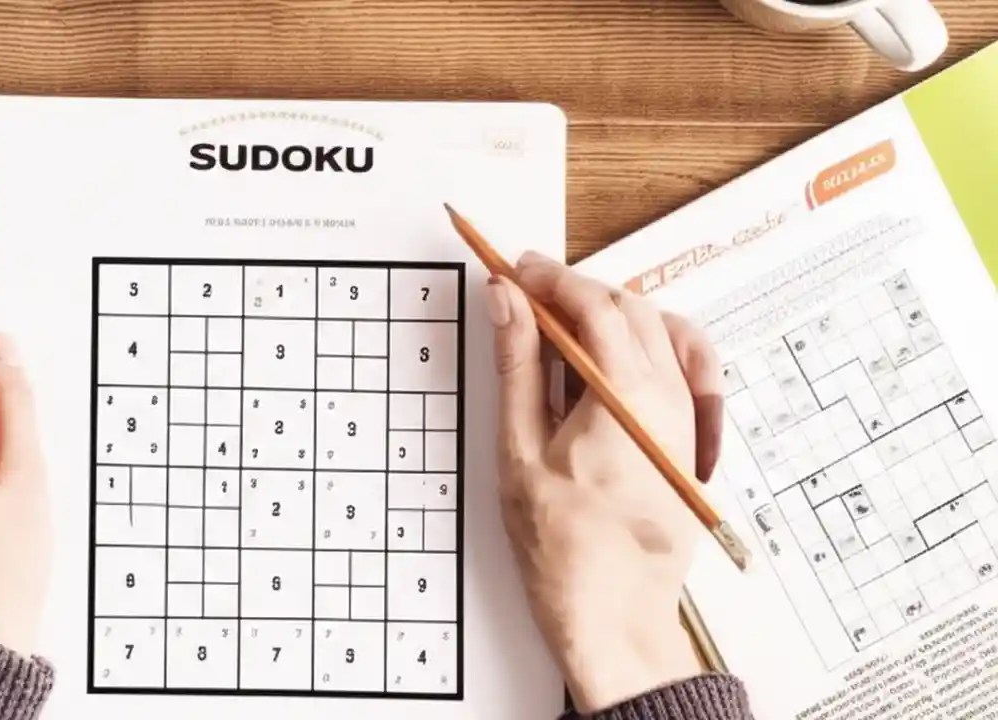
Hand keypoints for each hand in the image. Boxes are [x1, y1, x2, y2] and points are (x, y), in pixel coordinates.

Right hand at [485, 252, 723, 712]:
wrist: (615, 616)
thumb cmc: (565, 549)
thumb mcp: (520, 450)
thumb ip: (516, 367)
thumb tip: (507, 304)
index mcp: (628, 398)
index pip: (594, 307)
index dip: (551, 279)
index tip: (516, 268)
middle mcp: (670, 400)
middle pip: (628, 310)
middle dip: (575, 292)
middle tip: (526, 294)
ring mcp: (686, 418)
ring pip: (657, 331)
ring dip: (609, 315)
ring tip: (560, 329)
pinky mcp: (687, 437)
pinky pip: (678, 367)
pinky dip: (645, 346)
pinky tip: (609, 362)